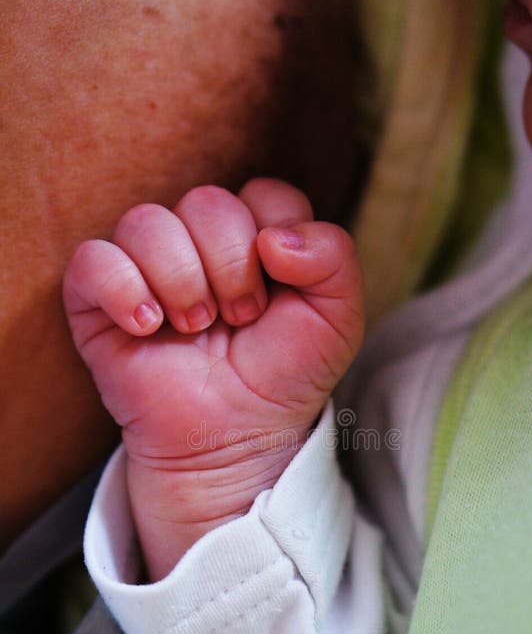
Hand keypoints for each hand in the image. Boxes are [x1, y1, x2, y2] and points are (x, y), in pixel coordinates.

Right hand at [64, 179, 363, 578]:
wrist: (237, 439)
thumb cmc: (284, 378)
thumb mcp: (337, 320)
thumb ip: (334, 257)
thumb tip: (274, 239)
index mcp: (255, 236)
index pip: (264, 194)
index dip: (276, 244)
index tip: (276, 299)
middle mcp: (198, 243)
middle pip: (207, 202)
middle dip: (231, 268)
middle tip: (239, 321)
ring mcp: (146, 269)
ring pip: (147, 223)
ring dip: (181, 282)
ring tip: (196, 328)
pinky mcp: (98, 303)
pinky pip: (93, 261)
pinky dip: (123, 290)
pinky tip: (147, 328)